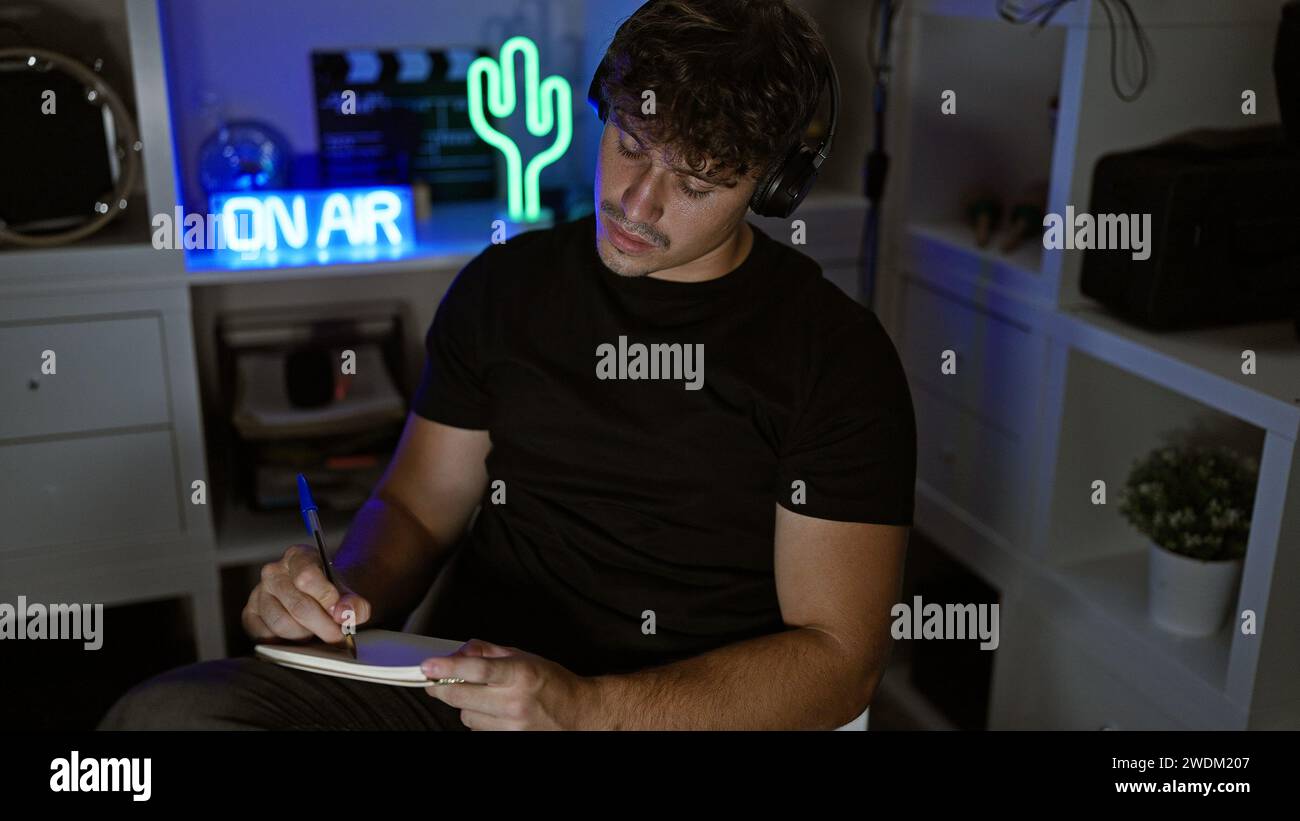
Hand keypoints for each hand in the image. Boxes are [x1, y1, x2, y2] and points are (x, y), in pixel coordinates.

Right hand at [241, 544, 370, 644]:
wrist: (321, 599)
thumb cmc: (334, 595)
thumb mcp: (351, 595)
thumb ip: (354, 604)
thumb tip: (343, 615)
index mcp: (298, 556)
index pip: (307, 577)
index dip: (327, 600)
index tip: (340, 614)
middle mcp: (274, 572)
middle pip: (297, 606)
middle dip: (322, 626)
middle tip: (336, 636)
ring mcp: (258, 593)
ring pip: (282, 624)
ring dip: (304, 635)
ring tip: (316, 632)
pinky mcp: (249, 614)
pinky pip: (265, 636)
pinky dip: (285, 643)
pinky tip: (298, 636)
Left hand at [422, 639, 599, 729]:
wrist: (579, 715)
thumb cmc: (554, 683)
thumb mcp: (525, 658)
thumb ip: (490, 653)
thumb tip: (460, 651)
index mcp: (520, 674)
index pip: (476, 670)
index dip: (447, 668)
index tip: (427, 666)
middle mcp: (515, 702)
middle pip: (461, 698)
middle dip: (441, 688)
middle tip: (433, 680)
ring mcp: (512, 726)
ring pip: (466, 716)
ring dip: (466, 705)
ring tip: (483, 696)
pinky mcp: (510, 740)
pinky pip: (478, 730)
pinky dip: (478, 719)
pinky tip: (493, 711)